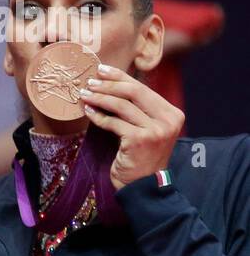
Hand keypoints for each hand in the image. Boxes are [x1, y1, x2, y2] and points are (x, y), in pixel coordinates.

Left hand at [79, 63, 183, 189]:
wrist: (143, 185)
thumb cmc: (140, 157)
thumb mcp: (146, 129)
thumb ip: (137, 110)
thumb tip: (111, 85)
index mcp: (172, 113)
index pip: (143, 89)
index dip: (121, 77)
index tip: (102, 70)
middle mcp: (168, 120)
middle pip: (134, 92)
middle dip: (108, 85)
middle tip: (89, 82)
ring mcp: (156, 130)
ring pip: (122, 106)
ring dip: (99, 98)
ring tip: (84, 95)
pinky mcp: (140, 140)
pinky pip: (113, 123)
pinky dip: (98, 116)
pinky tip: (88, 112)